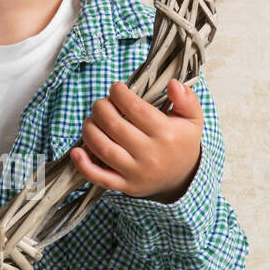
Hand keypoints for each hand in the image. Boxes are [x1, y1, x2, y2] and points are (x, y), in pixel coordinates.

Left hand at [70, 78, 203, 201]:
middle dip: (101, 108)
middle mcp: (150, 154)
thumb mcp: (193, 119)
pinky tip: (76, 152)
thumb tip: (173, 84)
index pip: (135, 109)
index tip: (116, 88)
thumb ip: (187, 99)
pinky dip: (84, 166)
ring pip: (104, 149)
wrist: (182, 178)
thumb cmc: (182, 142)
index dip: (119, 94)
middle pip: (115, 126)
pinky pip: (100, 178)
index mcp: (166, 134)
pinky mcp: (125, 186)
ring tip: (91, 120)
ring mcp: (136, 172)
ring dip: (90, 130)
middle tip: (101, 103)